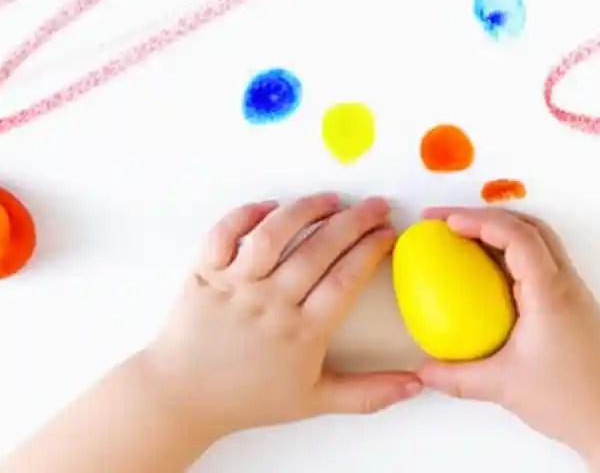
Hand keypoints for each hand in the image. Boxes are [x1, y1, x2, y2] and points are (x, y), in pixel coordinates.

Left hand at [142, 194, 421, 437]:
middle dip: (354, 221)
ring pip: (272, 234)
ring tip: (330, 199)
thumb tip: (417, 385)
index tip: (389, 232)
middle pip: (318, 250)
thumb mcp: (314, 400)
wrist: (182, 398)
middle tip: (375, 205)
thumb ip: (368, 393)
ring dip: (305, 209)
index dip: (371, 250)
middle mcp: (269, 304)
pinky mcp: (205, 273)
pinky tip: (271, 207)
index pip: (345, 280)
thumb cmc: (248, 398)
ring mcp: (235, 286)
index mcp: (301, 334)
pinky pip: (224, 233)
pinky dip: (245, 214)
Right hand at [415, 208, 599, 457]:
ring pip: (540, 242)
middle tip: (448, 224)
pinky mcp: (574, 307)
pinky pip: (542, 264)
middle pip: (530, 226)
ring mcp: (574, 293)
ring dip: (503, 232)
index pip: (516, 235)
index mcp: (549, 291)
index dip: (478, 220)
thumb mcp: (504, 386)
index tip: (445, 223)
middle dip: (487, 217)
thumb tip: (422, 371)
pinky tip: (489, 278)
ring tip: (465, 241)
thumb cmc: (571, 400)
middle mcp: (565, 283)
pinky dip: (514, 255)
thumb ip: (457, 377)